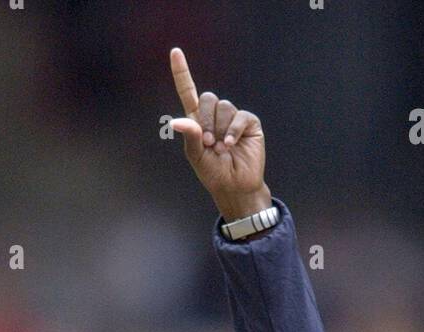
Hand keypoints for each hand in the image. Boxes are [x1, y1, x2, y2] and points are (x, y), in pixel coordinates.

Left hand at [169, 47, 270, 222]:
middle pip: (208, 98)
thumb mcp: (197, 157)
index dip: (182, 72)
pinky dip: (233, 131)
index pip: (188, 91)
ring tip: (221, 148)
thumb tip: (177, 122)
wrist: (235, 187)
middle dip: (205, 121)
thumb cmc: (214, 173)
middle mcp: (215, 116)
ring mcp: (232, 118)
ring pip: (224, 107)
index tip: (175, 52)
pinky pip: (239, 116)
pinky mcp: (248, 123)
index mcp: (198, 121)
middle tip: (208, 143)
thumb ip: (190, 137)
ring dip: (220, 130)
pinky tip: (230, 145)